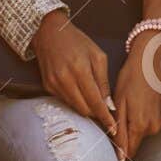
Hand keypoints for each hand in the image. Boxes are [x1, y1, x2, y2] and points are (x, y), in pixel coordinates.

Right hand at [32, 11, 115, 135]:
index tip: (113, 128)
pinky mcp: (47, 86)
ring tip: (93, 99)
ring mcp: (53, 83)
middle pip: (84, 109)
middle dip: (96, 113)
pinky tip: (78, 90)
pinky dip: (75, 100)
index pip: (95, 101)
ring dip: (86, 108)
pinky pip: (65, 101)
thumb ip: (103, 81)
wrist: (49, 32)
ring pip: (74, 107)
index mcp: (80, 69)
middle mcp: (64, 78)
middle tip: (105, 111)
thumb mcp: (97, 55)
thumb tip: (108, 104)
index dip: (105, 117)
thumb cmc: (77, 41)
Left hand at [114, 36, 160, 160]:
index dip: (120, 146)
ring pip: (143, 132)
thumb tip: (120, 156)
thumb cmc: (131, 78)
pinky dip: (146, 117)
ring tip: (134, 104)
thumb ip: (119, 132)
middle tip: (124, 110)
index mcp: (140, 125)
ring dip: (137, 123)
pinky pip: (152, 124)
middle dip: (127, 131)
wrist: (150, 62)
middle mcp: (153, 128)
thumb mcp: (119, 103)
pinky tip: (143, 103)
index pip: (129, 152)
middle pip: (136, 141)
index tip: (115, 134)